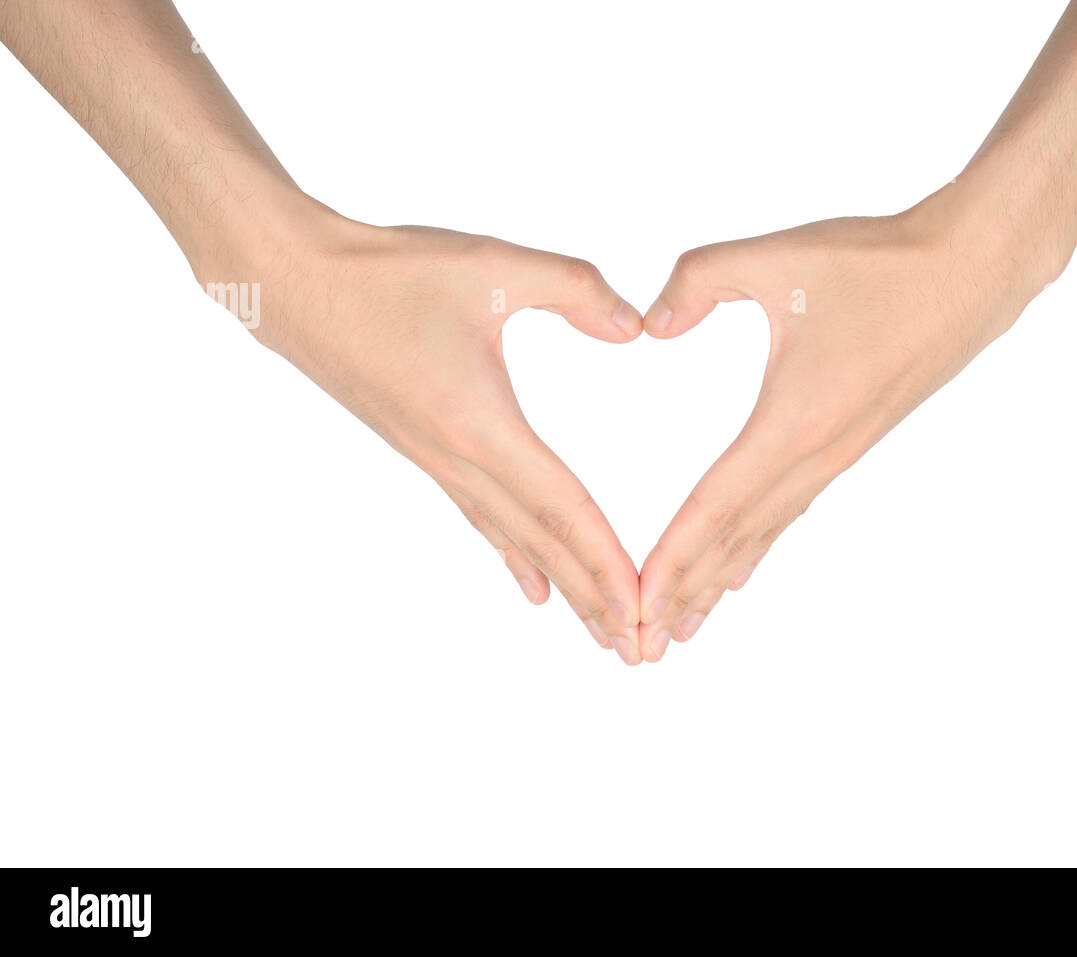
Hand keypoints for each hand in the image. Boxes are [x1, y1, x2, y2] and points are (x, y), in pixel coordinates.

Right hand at [208, 217, 646, 663]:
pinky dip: (516, 557)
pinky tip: (533, 585)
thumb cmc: (385, 272)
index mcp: (479, 424)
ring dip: (563, 589)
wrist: (289, 284)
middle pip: (542, 544)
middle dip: (595, 599)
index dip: (606, 562)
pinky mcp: (424, 451)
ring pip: (514, 540)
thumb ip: (575, 288)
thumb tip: (636, 330)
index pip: (561, 508)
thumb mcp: (491, 265)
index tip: (640, 611)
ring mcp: (436, 462)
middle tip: (640, 653)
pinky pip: (482, 520)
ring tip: (602, 631)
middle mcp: (457, 459)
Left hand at [635, 202, 1055, 659]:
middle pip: (737, 539)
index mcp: (794, 421)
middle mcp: (817, 454)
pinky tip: (742, 570)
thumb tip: (650, 325)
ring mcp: (839, 455)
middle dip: (686, 592)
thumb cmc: (883, 261)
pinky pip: (792, 510)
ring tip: (684, 625)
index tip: (641, 603)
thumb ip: (700, 278)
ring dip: (719, 581)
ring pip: (766, 532)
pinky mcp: (853, 443)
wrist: (975, 270)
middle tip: (646, 647)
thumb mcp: (779, 254)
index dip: (675, 557)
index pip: (717, 505)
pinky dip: (757, 547)